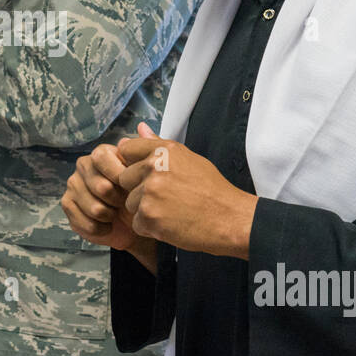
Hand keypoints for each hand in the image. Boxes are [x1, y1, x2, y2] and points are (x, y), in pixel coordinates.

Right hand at [62, 138, 157, 272]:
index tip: (132, 186)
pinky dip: (101, 228)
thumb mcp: (148, 173)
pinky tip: (107, 225)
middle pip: (101, 186)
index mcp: (101, 154)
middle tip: (125, 203)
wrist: (133, 225)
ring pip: (94, 207)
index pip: (102, 158)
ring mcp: (72, 185)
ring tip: (116, 214)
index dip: (119, 176)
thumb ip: (148, 149)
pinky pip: (85, 221)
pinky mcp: (67, 205)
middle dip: (118, 200)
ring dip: (111, 216)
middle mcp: (83, 166)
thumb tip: (143, 126)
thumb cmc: (139, 196)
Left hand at [115, 122, 257, 258]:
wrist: (231, 220)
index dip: (133, 165)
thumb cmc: (213, 191)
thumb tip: (140, 127)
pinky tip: (172, 224)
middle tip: (167, 198)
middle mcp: (154, 166)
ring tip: (172, 211)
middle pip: (124, 179)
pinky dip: (151, 228)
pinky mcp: (149, 216)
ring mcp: (150, 191)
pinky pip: (137, 223)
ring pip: (130, 203)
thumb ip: (159, 144)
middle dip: (139, 190)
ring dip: (145, 211)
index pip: (127, 150)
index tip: (147, 176)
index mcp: (164, 150)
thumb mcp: (189, 159)